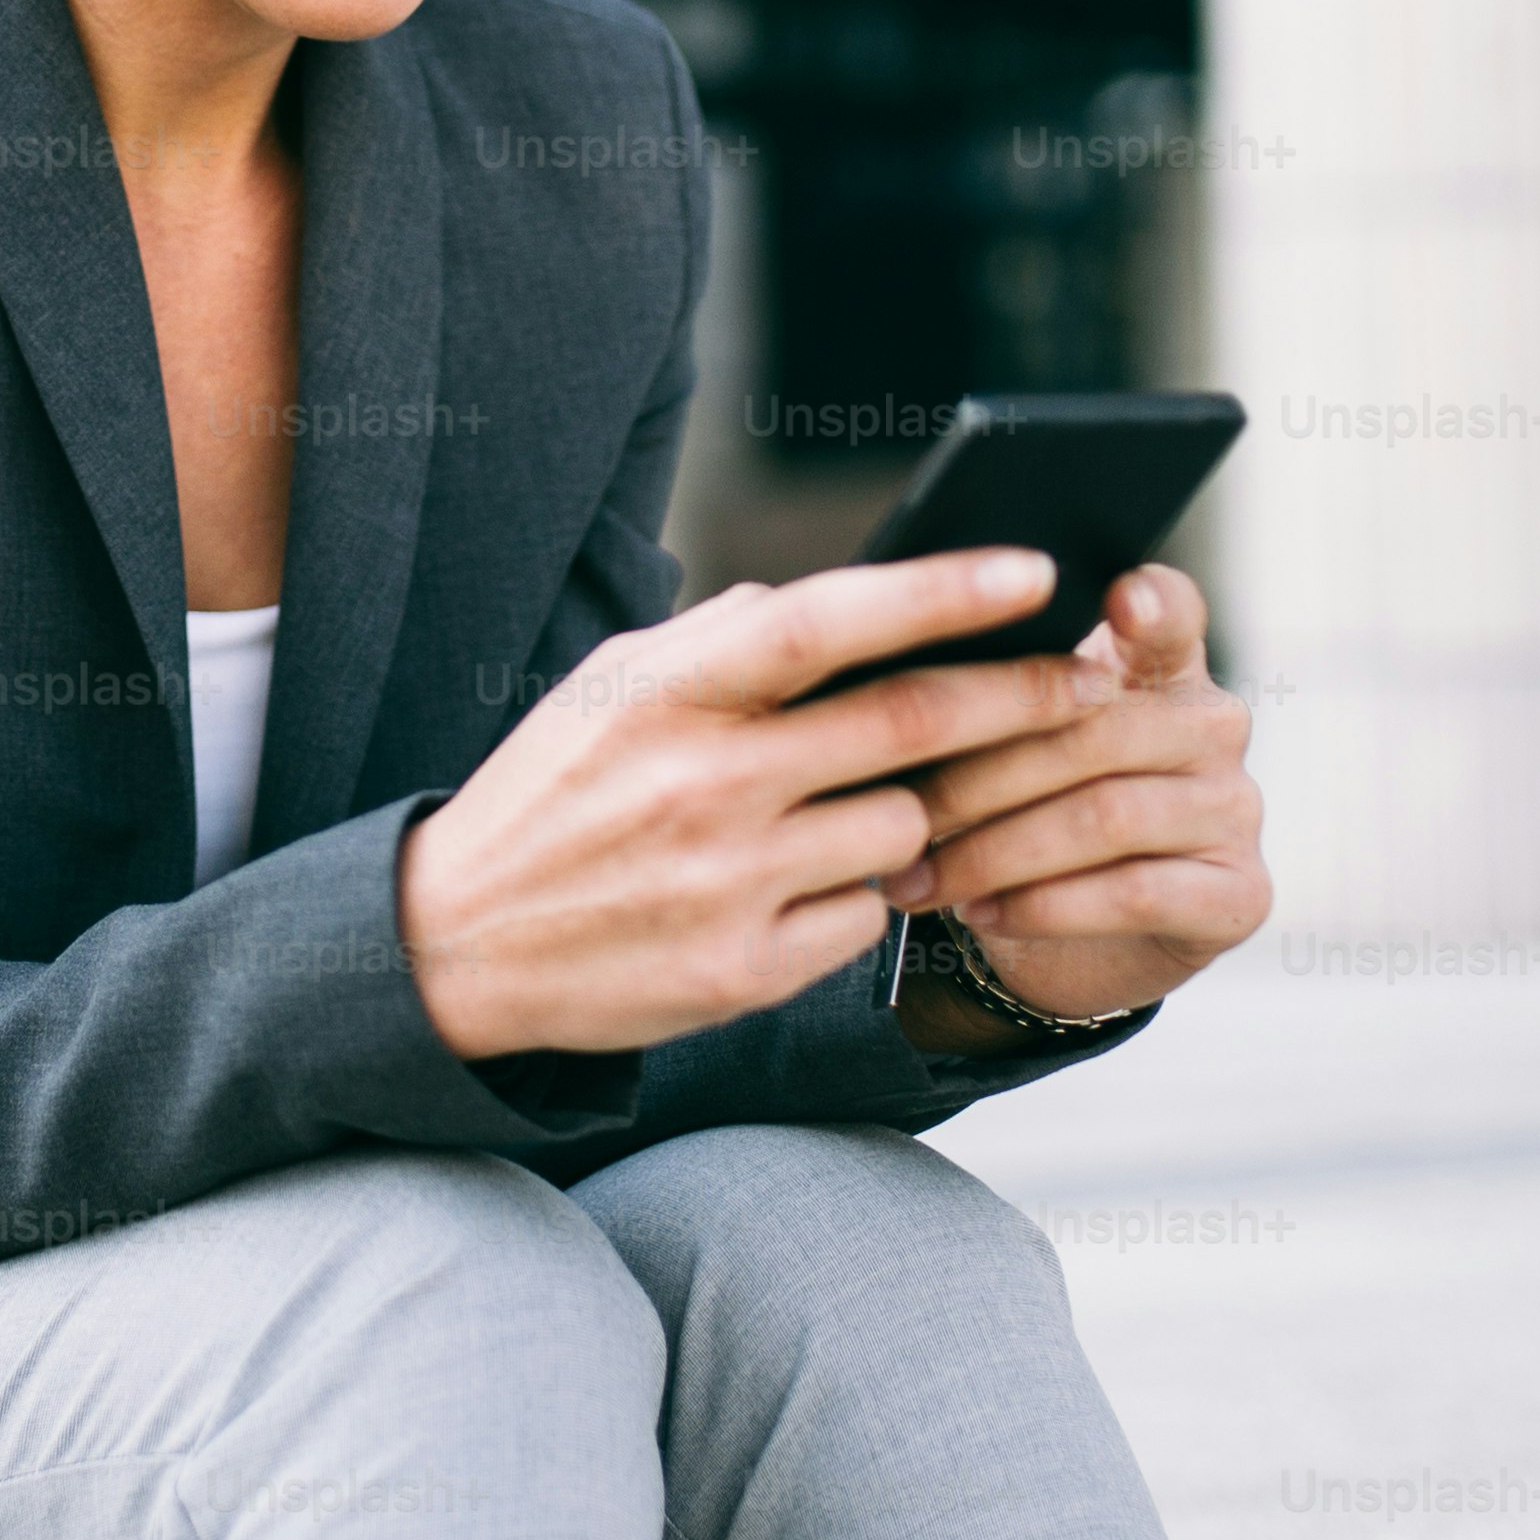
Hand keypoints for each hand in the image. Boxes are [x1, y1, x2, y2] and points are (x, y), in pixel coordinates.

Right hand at [399, 552, 1101, 1062]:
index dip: (940, 592)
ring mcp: (731, 884)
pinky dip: (859, 893)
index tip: (1031, 569)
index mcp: (669, 694)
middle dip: (1019, 696)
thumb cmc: (551, 794)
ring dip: (912, 812)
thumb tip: (843, 602)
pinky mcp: (748, 971)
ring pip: (905, 828)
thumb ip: (721, 638)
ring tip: (848, 811)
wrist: (456, 946)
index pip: (827, 622)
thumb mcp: (610, 688)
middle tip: (1083, 682)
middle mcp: (706, 784)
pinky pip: (868, 916)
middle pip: (910, 726)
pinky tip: (796, 887)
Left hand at [880, 564, 1267, 1034]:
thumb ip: (987, 698)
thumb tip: (898, 682)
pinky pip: (1136, 892)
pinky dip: (1043, 906)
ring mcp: (1235, 809)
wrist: (1065, 945)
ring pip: (1107, 816)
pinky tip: (983, 913)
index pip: (1170, 615)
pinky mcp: (1238, 894)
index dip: (1151, 604)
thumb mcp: (1001, 749)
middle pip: (1095, 731)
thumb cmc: (1021, 818)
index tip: (1119, 597)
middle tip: (899, 815)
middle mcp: (1212, 725)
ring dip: (995, 852)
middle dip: (978, 779)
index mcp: (1160, 667)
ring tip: (921, 878)